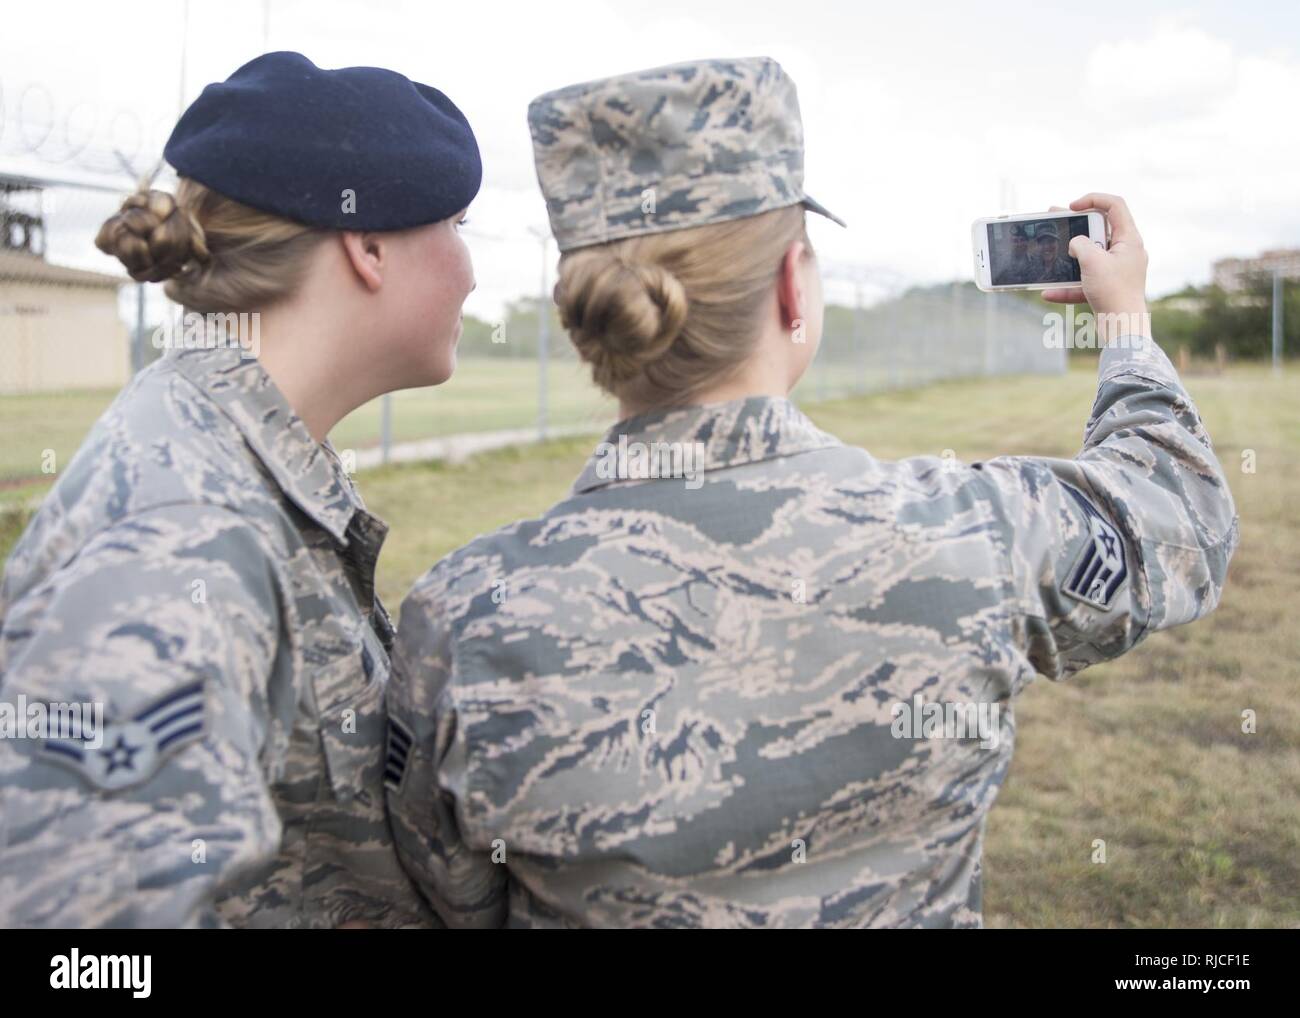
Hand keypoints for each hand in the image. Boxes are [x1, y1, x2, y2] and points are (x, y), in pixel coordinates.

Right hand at [1042, 194, 1148, 327]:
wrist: (1122, 327)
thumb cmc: (1113, 291)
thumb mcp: (1092, 261)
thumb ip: (1080, 244)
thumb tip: (1075, 244)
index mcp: (1129, 239)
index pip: (1115, 205)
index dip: (1093, 199)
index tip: (1072, 207)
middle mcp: (1126, 252)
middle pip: (1100, 229)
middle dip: (1075, 225)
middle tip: (1056, 220)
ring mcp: (1117, 270)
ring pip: (1090, 255)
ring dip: (1069, 254)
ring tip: (1049, 250)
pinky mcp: (1108, 287)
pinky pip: (1086, 281)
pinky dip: (1068, 285)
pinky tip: (1049, 292)